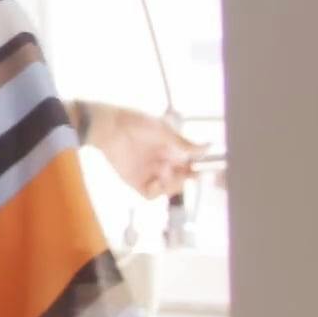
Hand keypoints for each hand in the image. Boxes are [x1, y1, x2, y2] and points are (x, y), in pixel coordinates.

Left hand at [81, 103, 204, 199]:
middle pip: (183, 178)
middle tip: (191, 172)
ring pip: (170, 188)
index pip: (192, 163)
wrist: (108, 126)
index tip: (209, 169)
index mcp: (171, 149)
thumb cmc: (135, 122)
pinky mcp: (134, 181)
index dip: (201, 168)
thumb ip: (184, 143)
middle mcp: (162, 162)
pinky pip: (150, 195)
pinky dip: (157, 191)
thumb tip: (209, 146)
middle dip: (190, 177)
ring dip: (173, 183)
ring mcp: (149, 173)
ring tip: (165, 169)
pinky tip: (156, 180)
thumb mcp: (163, 131)